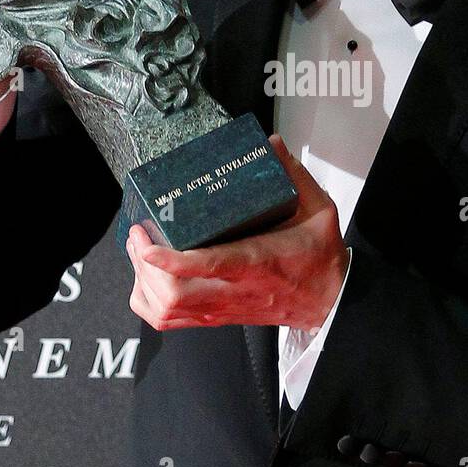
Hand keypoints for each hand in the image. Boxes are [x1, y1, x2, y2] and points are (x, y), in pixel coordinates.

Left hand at [126, 134, 348, 330]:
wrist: (328, 302)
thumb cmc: (319, 258)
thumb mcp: (318, 211)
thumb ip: (294, 175)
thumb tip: (270, 144)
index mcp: (254, 262)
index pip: (205, 266)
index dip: (169, 260)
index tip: (146, 242)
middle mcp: (232, 290)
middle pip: (173, 294)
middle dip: (145, 266)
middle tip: (139, 234)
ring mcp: (221, 308)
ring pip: (166, 310)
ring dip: (144, 282)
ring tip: (139, 252)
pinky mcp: (216, 317)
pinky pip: (169, 322)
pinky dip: (148, 303)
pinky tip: (148, 279)